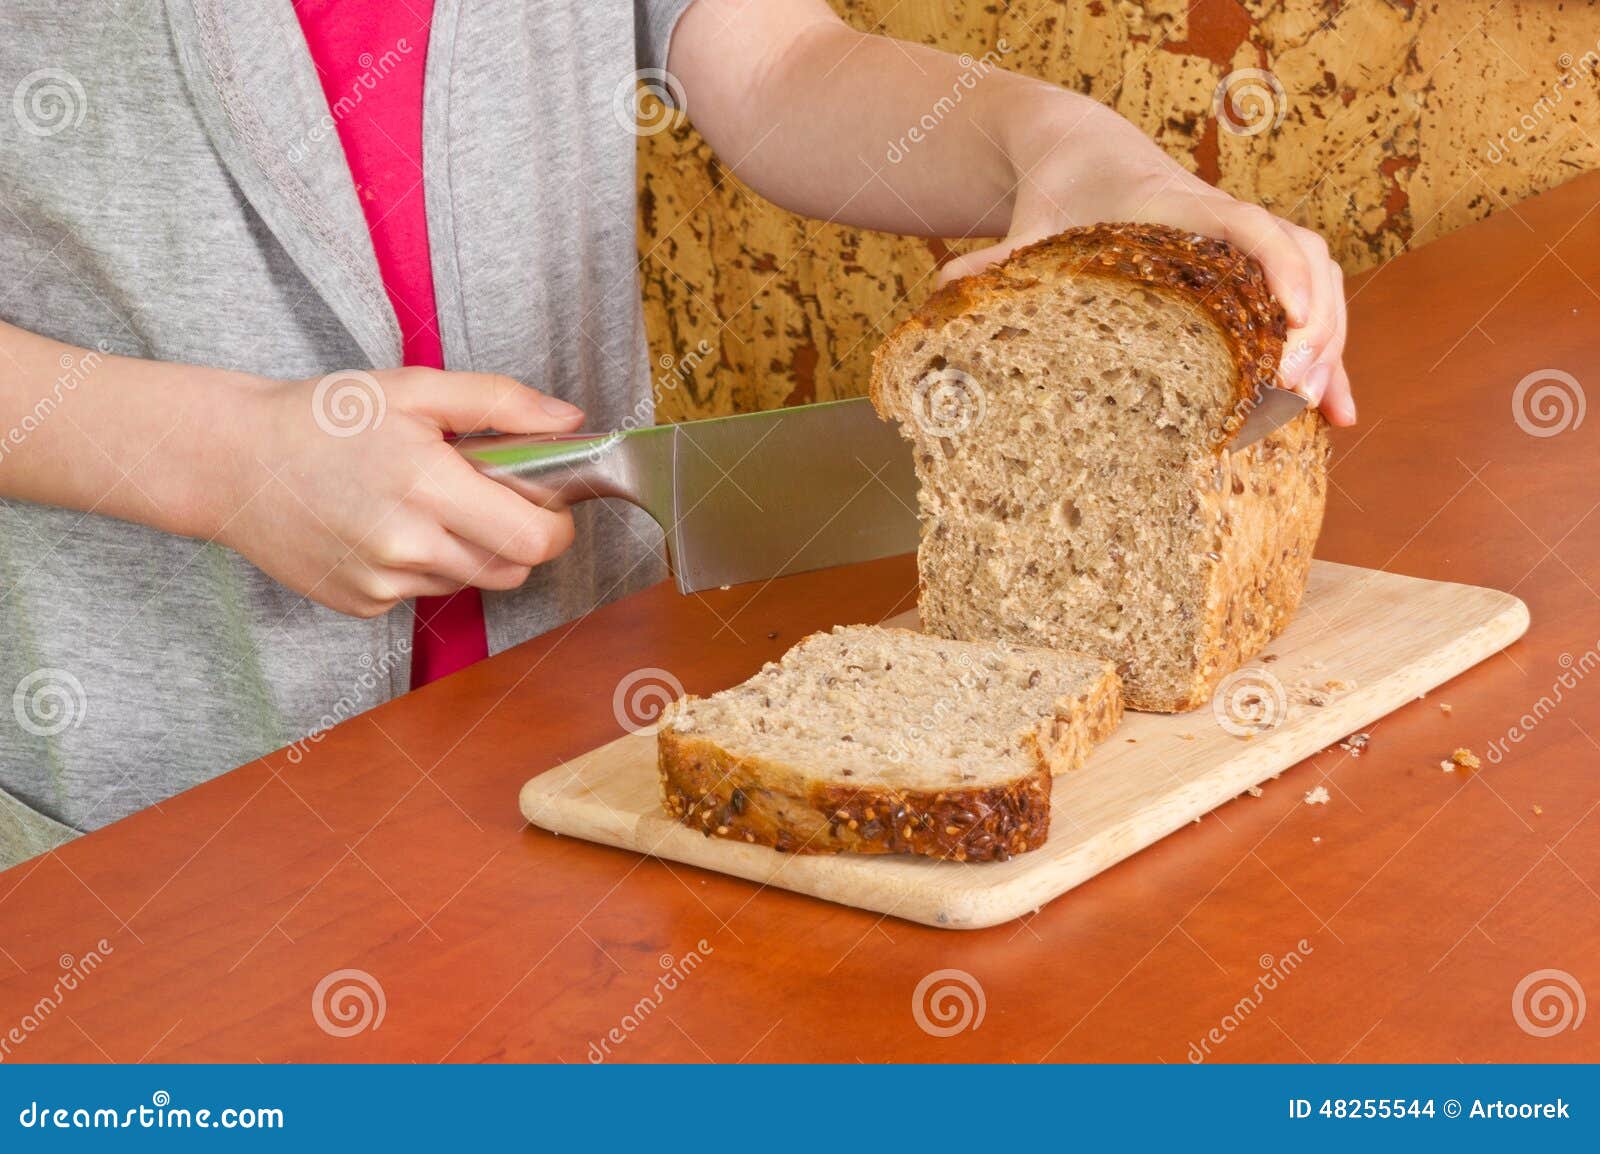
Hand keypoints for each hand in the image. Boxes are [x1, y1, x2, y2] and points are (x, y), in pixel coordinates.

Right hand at [217, 368, 583, 617]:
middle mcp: (407, 545)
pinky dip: (424, 563)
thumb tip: (569, 421)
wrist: (233, 462)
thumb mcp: (416, 388)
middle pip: (514, 570)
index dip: (556, 523)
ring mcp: (383, 582)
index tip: (545, 499)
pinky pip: (424, 592)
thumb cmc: (324, 419)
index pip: (535, 540)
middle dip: (519, 536)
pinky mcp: (362, 604)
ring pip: (471, 582)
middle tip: (488, 495)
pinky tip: (387, 526)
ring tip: (427, 503)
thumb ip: (501, 402)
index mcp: (428, 485)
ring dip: (471, 549)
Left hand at [937, 116, 1354, 425]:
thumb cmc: (1061, 193)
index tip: (1295, 318)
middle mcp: (1228, 223)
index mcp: (1182, 208)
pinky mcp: (1250, 277)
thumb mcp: (1031, 227)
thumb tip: (946, 285)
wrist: (1083, 154)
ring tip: (1326, 411)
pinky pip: (1306, 312)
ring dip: (1331, 345)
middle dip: (1316, 323)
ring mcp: (1246, 249)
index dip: (1282, 270)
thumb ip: (999, 258)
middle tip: (1295, 388)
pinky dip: (1325, 358)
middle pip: (1304, 259)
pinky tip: (1333, 413)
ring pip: (1319, 284)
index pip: (1251, 228)